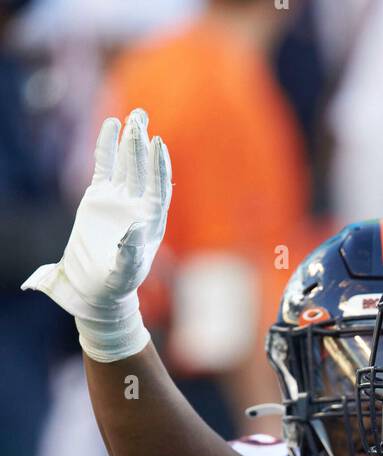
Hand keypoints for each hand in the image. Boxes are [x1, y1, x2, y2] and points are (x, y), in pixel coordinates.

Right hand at [22, 109, 171, 360]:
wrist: (97, 288)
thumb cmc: (116, 284)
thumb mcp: (125, 271)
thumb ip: (130, 251)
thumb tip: (134, 227)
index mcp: (150, 222)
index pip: (158, 188)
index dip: (159, 167)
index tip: (158, 144)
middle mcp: (137, 207)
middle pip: (142, 169)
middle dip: (142, 145)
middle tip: (142, 117)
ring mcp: (119, 199)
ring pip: (126, 164)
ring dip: (129, 141)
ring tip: (133, 116)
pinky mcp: (99, 197)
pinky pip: (104, 166)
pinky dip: (107, 146)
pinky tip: (110, 124)